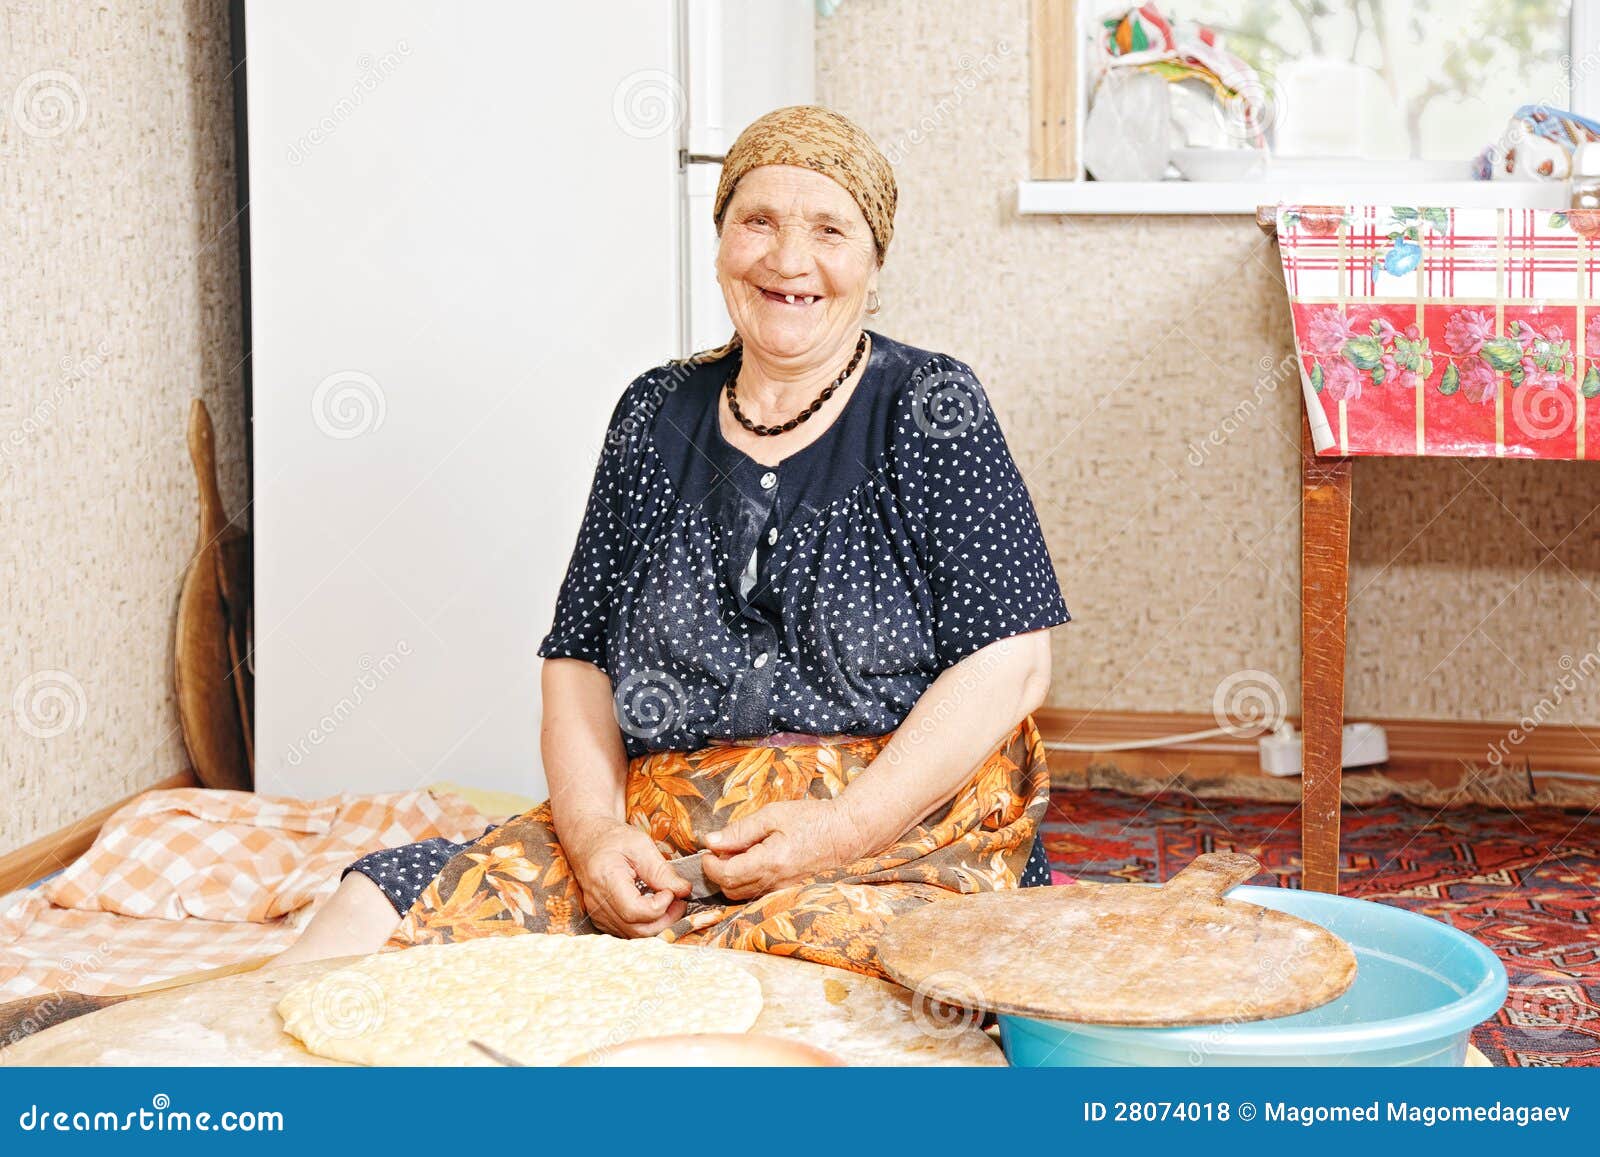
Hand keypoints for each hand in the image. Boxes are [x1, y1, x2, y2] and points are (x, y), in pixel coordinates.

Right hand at [560, 814, 690, 936]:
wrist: (587, 841)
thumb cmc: (613, 838)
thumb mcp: (641, 845)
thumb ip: (662, 870)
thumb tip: (684, 890)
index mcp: (606, 880)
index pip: (634, 910)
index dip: (660, 906)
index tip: (671, 891)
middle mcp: (598, 903)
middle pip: (636, 929)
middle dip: (665, 919)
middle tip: (679, 901)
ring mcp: (598, 914)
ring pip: (634, 935)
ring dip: (658, 924)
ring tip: (671, 904)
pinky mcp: (601, 919)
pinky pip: (627, 932)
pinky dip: (646, 924)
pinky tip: (655, 908)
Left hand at [701, 799, 868, 900]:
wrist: (844, 834)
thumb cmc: (811, 819)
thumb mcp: (772, 815)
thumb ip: (739, 830)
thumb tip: (711, 841)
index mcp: (769, 862)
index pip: (726, 875)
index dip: (710, 864)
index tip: (708, 850)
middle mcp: (774, 883)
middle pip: (730, 889)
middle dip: (718, 871)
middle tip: (721, 849)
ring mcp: (781, 891)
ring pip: (742, 894)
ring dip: (732, 877)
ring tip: (741, 853)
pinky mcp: (786, 892)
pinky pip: (757, 893)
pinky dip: (747, 880)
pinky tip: (755, 861)